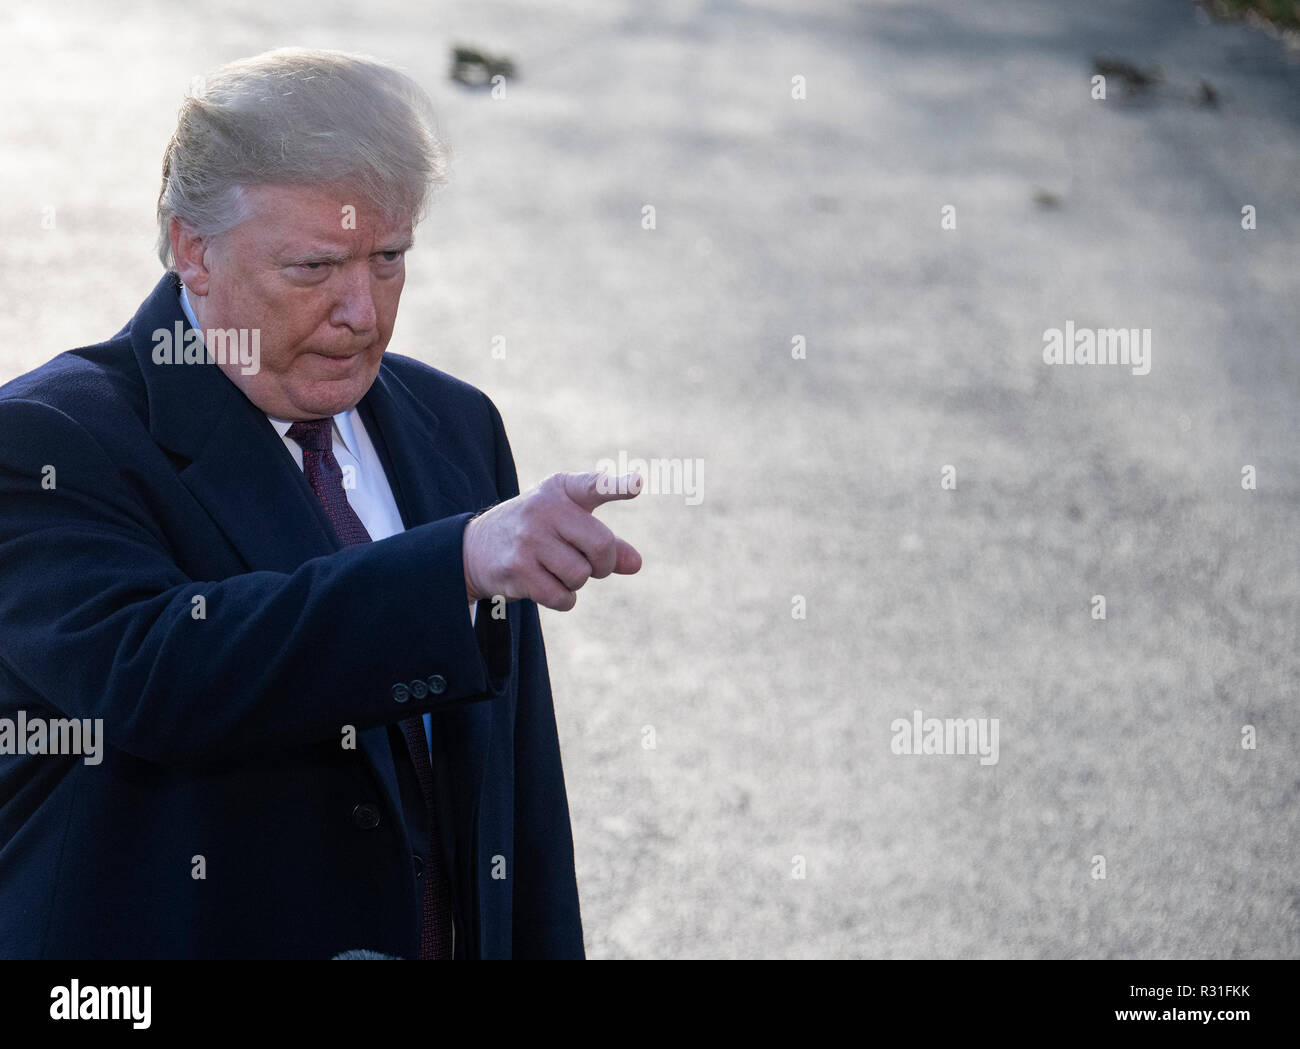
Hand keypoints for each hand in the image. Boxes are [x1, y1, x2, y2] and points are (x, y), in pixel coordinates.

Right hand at [462, 471, 642, 610]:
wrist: (474, 549)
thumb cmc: (536, 532)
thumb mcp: (569, 525)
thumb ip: (607, 541)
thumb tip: (636, 564)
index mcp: (561, 490)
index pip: (594, 486)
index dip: (618, 485)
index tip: (639, 483)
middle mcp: (544, 509)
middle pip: (602, 546)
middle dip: (603, 564)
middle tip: (590, 564)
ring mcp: (529, 539)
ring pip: (582, 575)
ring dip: (577, 582)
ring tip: (556, 569)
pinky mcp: (518, 569)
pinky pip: (563, 597)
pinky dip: (563, 599)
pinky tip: (546, 585)